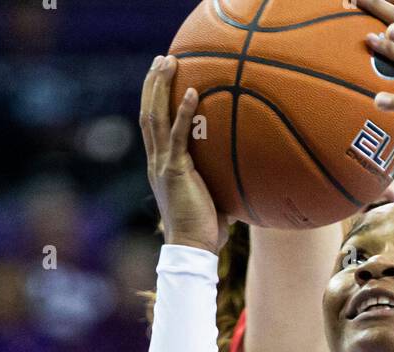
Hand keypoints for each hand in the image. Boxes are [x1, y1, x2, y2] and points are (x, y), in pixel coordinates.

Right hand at [140, 54, 229, 254]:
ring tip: (169, 62)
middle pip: (149, 113)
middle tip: (162, 60)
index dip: (154, 102)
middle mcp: (156, 162)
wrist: (192, 249)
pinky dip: (184, 113)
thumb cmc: (205, 232)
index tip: (160, 81)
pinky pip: (178, 135)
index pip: (153, 128)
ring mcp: (163, 165)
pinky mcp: (175, 171)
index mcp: (161, 167)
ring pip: (155, 117)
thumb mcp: (213, 202)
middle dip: (153, 84)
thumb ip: (221, 185)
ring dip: (161, 87)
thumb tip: (244, 180)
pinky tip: (192, 92)